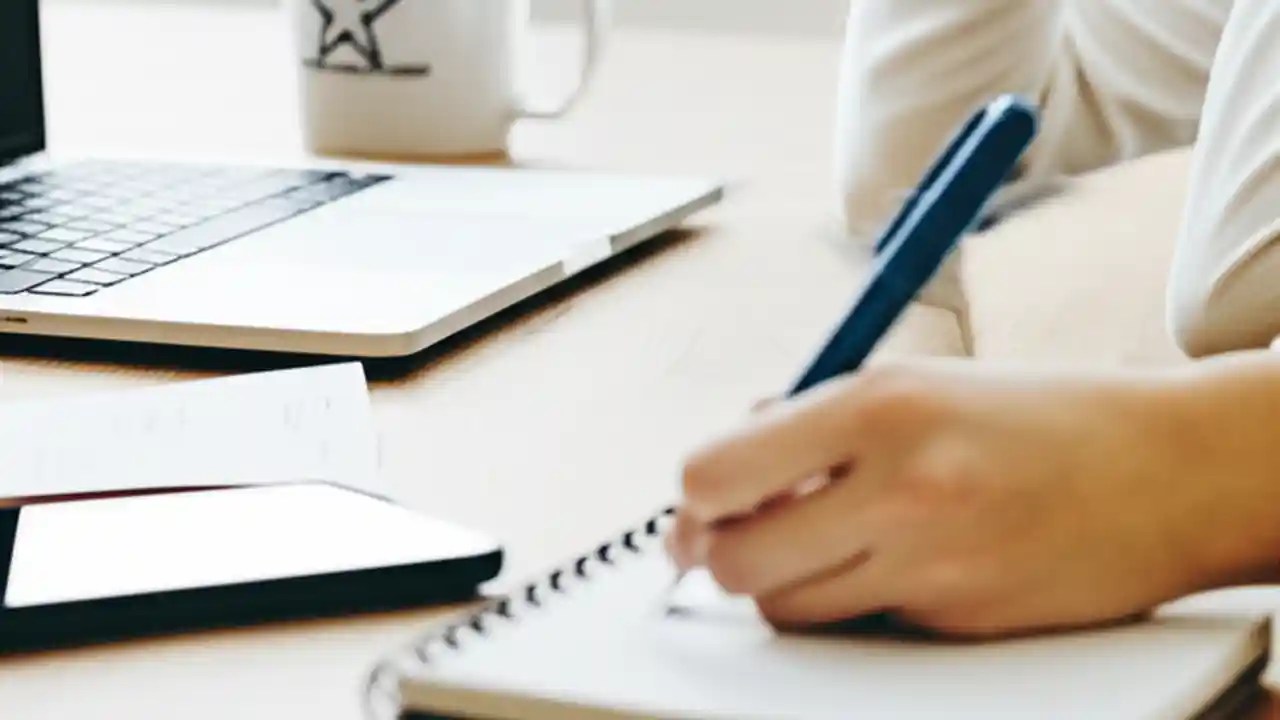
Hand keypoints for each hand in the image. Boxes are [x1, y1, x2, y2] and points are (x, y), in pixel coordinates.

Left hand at [668, 355, 1279, 636]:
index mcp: (876, 405)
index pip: (716, 473)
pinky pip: (859, 626)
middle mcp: (898, 487)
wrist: (1162, 471)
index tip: (698, 504)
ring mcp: (930, 564)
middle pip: (736, 562)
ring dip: (782, 584)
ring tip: (820, 544)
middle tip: (737, 537)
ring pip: (787, 609)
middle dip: (721, 555)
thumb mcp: (913, 380)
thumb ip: (808, 422)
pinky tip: (893, 561)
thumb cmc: (1032, 416)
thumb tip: (718, 473)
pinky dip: (853, 602)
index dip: (692, 499)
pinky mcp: (955, 622)